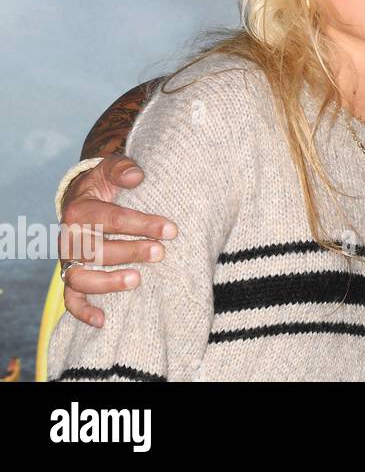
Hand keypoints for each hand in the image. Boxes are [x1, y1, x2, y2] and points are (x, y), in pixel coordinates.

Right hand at [58, 154, 176, 326]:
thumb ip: (122, 169)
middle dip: (131, 252)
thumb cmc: (103, 186)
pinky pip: (70, 299)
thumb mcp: (111, 169)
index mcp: (80, 210)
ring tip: (138, 280)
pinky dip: (83, 311)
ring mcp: (68, 260)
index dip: (142, 224)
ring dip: (107, 282)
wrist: (81, 199)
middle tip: (161, 252)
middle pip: (96, 250)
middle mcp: (70, 237)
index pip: (111, 219)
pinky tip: (103, 321)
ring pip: (79, 277)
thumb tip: (136, 177)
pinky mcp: (70, 275)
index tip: (171, 230)